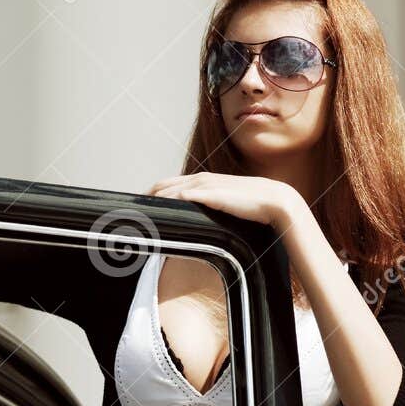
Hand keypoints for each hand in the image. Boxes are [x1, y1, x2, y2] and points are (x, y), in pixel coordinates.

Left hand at [146, 172, 303, 230]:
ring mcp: (203, 185)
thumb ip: (211, 210)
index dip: (151, 196)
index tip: (139, 210)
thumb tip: (200, 225)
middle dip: (144, 199)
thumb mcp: (226, 206)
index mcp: (202, 182)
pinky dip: (166, 204)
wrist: (275, 200)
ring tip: (137, 218)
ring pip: (166, 191)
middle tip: (129, 216)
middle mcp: (199, 180)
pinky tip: (157, 216)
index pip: (166, 185)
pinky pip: (179, 198)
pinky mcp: (209, 194)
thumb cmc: (254, 206)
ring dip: (151, 203)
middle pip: (160, 186)